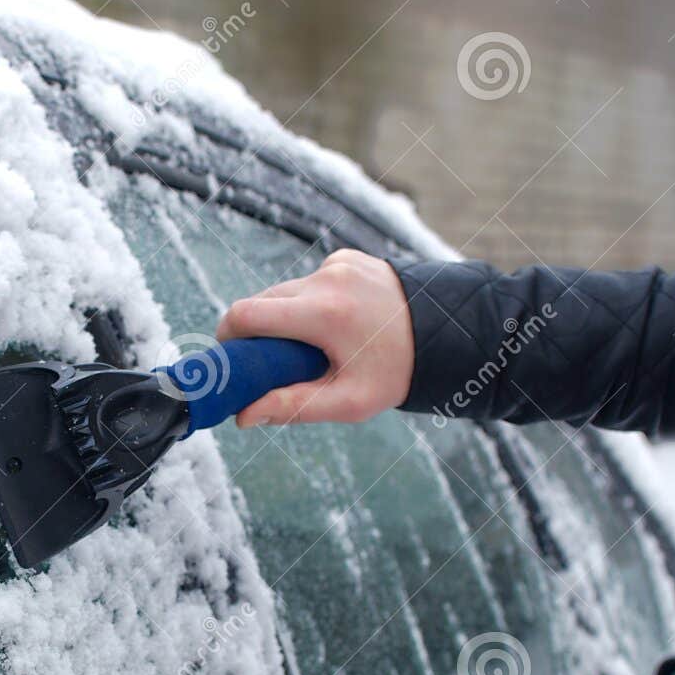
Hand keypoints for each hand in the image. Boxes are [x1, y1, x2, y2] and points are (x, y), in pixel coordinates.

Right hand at [215, 249, 414, 427]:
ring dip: (287, 316)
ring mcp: (338, 263)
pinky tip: (337, 322)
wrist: (447, 333)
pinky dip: (312, 301)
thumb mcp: (348, 401)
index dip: (227, 335)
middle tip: (271, 362)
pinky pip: (311, 281)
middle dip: (258, 331)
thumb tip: (242, 416)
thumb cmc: (394, 373)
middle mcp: (326, 280)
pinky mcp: (348, 257)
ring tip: (312, 345)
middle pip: (262, 302)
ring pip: (286, 291)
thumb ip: (292, 407)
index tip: (230, 356)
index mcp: (323, 313)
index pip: (245, 314)